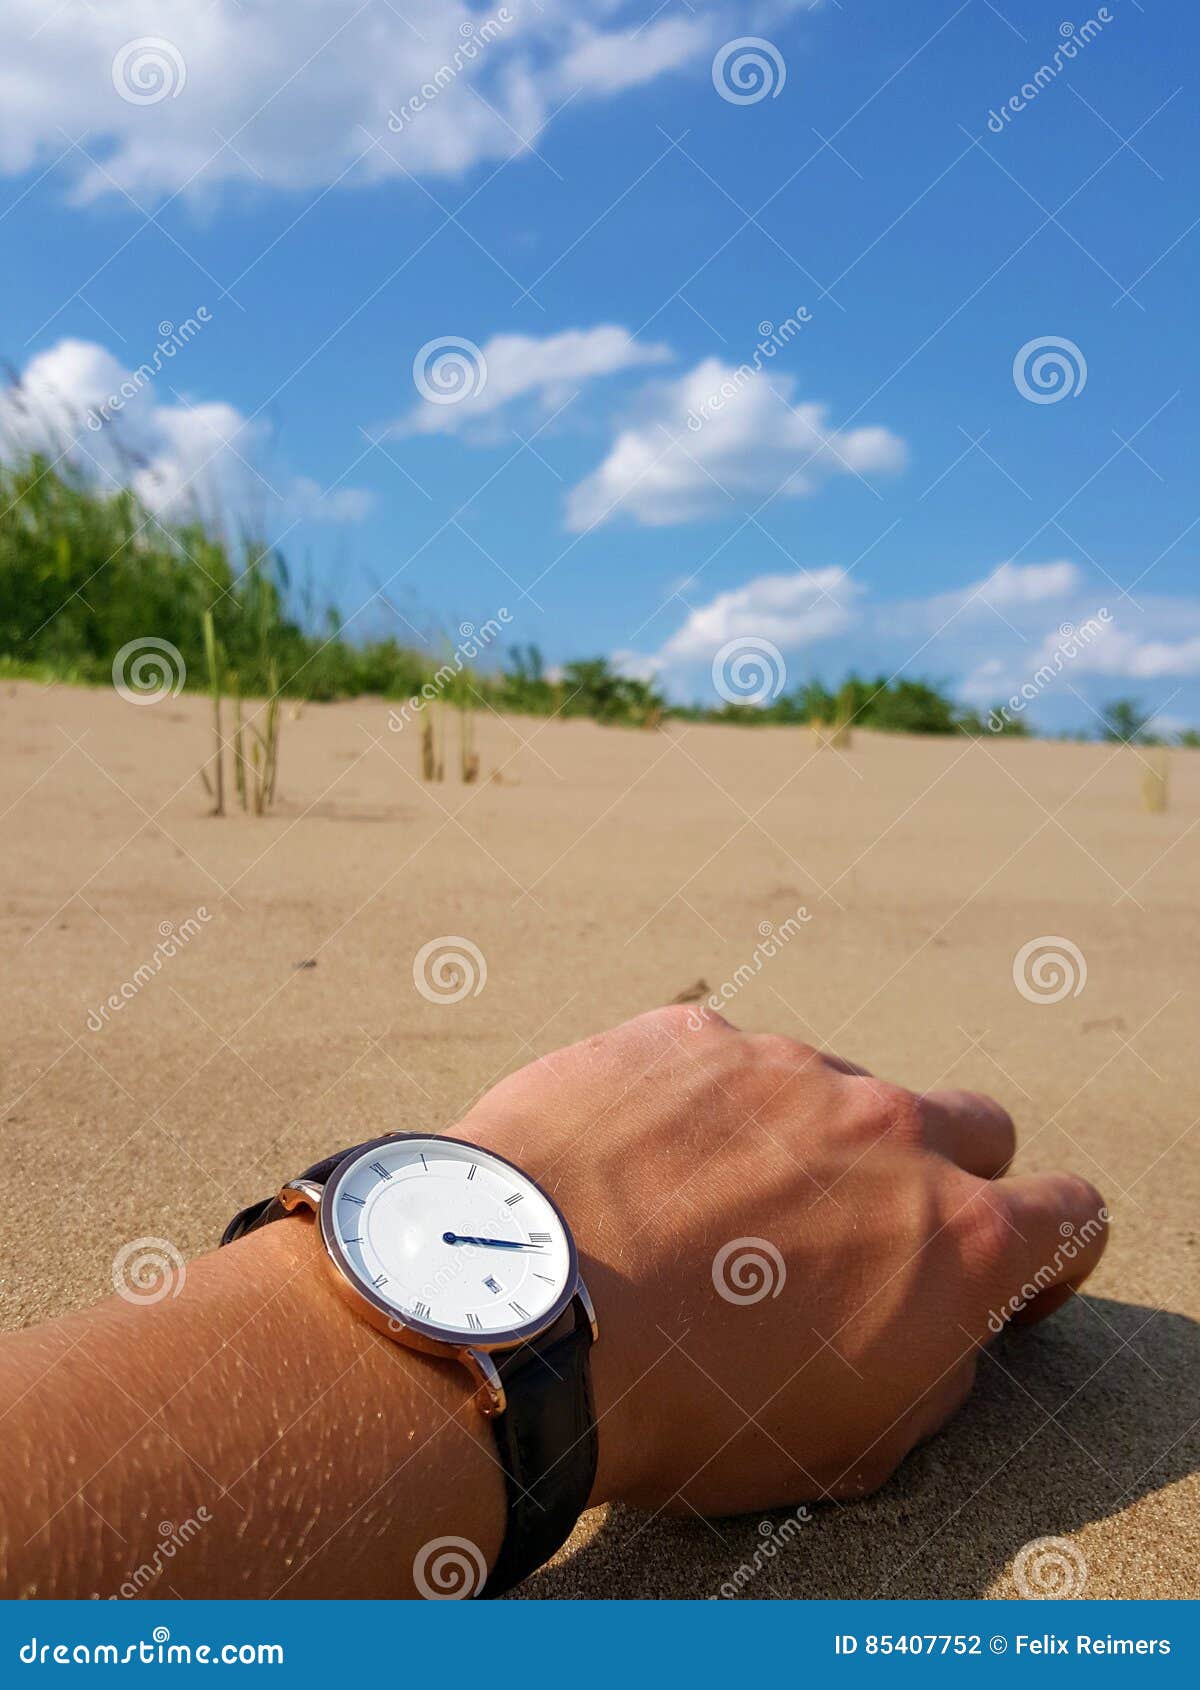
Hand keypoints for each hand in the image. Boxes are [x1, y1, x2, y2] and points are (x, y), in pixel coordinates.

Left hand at [459, 1007, 1107, 1515]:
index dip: (1042, 1250)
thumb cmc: (682, 1407)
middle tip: (854, 1237)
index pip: (1069, 1214)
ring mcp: (787, 1066)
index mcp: (957, 1238)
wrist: (518, 1317)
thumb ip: (932, 1366)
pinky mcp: (690, 1034)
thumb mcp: (847, 1445)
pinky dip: (704, 1107)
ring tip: (710, 1213)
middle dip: (938, 1176)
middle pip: (971, 1126)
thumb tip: (941, 1322)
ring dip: (806, 1141)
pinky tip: (639, 1166)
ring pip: (838, 1091)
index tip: (997, 1274)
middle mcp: (891, 1128)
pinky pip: (726, 1063)